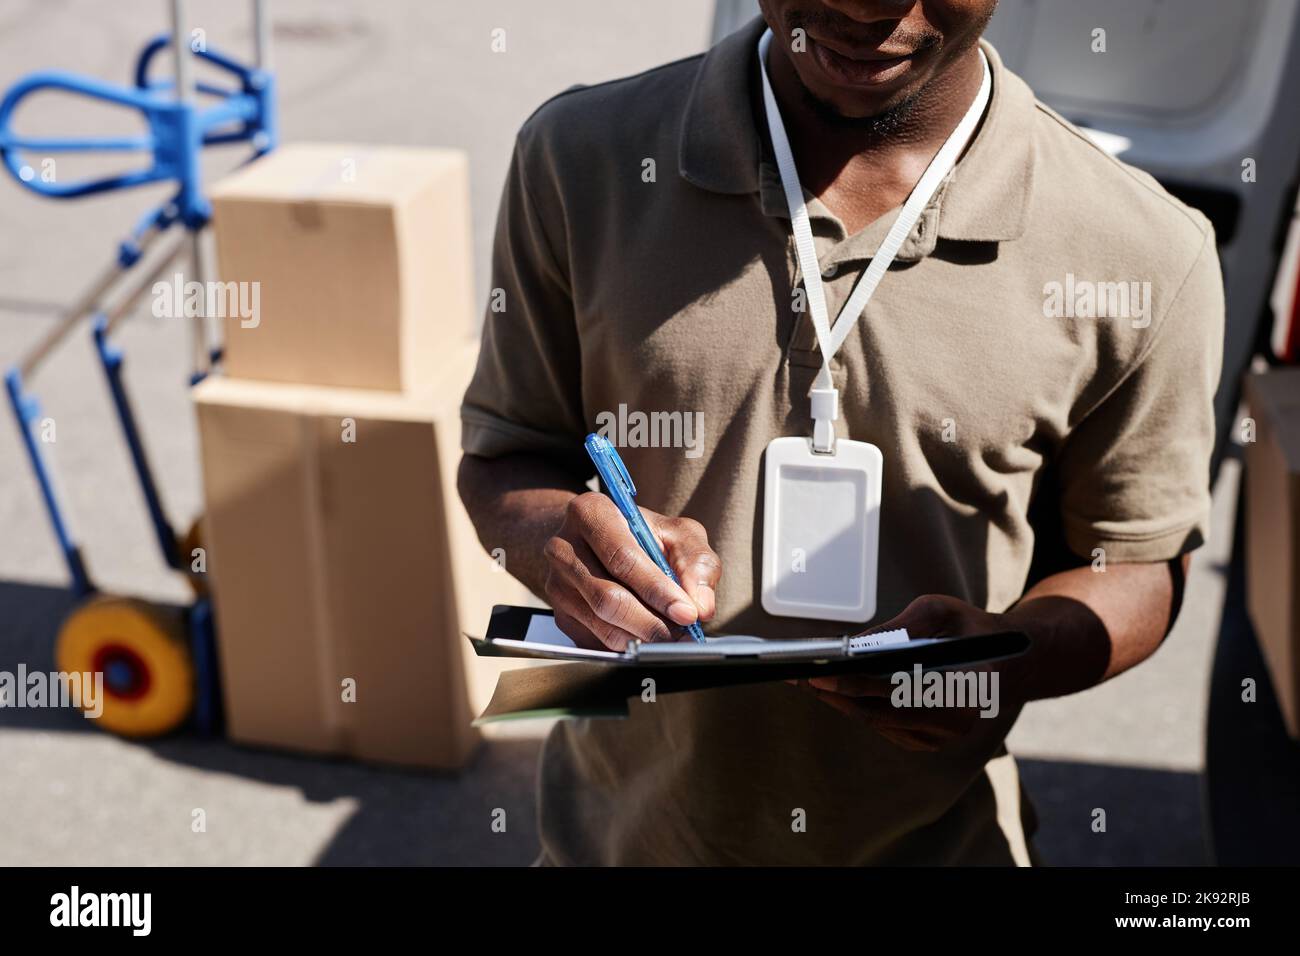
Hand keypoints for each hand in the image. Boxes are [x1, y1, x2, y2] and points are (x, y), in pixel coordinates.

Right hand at [543, 492, 720, 650]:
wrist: (599, 544)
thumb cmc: (643, 536)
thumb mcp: (677, 533)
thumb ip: (696, 562)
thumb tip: (701, 606)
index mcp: (590, 513)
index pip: (622, 558)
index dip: (657, 589)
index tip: (687, 612)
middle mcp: (563, 548)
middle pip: (608, 597)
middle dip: (652, 622)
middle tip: (684, 633)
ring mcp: (556, 585)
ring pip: (602, 624)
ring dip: (642, 638)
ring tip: (673, 637)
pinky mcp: (560, 615)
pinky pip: (595, 641)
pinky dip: (628, 646)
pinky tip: (649, 637)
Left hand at [802, 595, 1015, 750]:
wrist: (1006, 663)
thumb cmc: (971, 630)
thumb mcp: (942, 610)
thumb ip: (903, 625)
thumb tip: (857, 645)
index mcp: (962, 691)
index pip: (895, 691)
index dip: (852, 684)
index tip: (817, 673)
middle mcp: (953, 724)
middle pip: (878, 712)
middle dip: (834, 693)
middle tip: (796, 676)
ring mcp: (940, 738)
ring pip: (876, 722)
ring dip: (840, 701)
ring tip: (805, 681)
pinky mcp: (927, 742)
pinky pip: (882, 726)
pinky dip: (857, 707)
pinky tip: (833, 691)